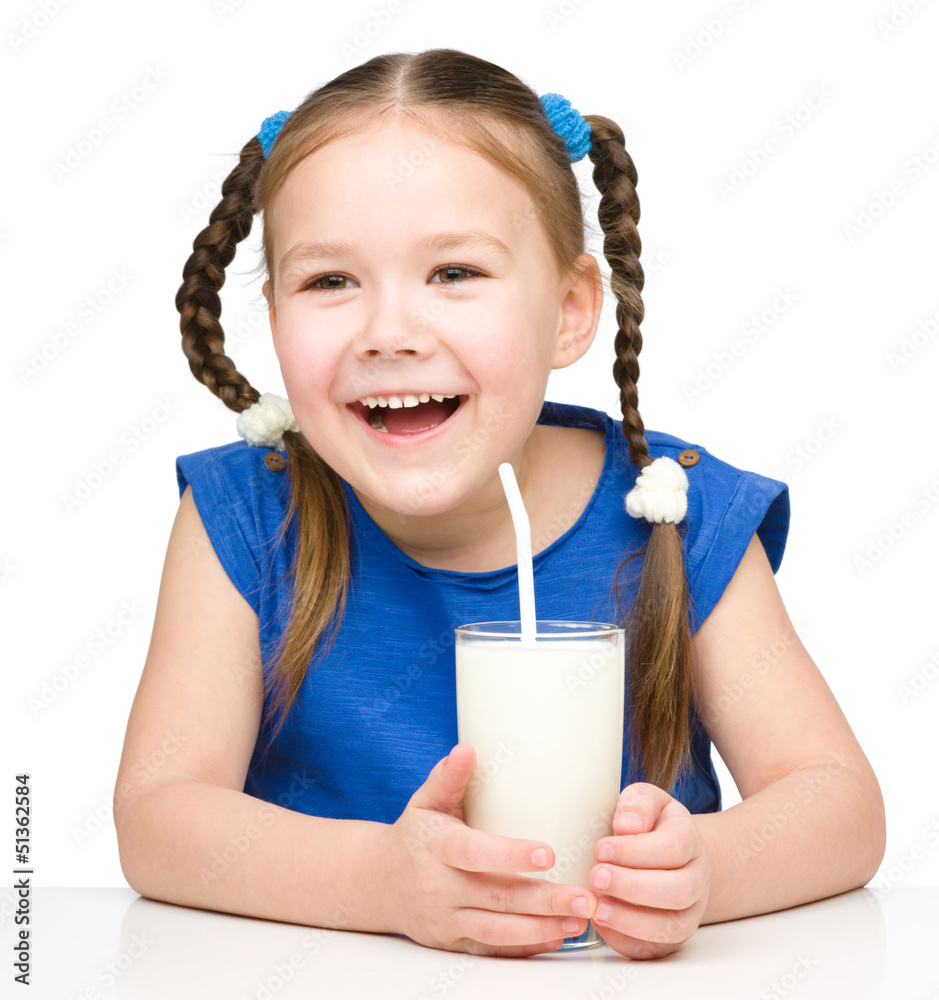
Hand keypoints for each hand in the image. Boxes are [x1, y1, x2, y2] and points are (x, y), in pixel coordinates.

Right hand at [382, 743, 599, 956]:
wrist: (378, 883)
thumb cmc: (414, 836)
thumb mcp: (426, 802)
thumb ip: (448, 778)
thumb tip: (466, 749)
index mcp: (437, 848)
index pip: (475, 853)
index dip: (510, 855)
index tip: (547, 853)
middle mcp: (440, 887)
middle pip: (497, 897)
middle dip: (545, 901)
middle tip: (585, 897)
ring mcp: (446, 919)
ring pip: (498, 930)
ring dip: (542, 928)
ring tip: (579, 920)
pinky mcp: (453, 941)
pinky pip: (492, 948)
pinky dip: (525, 946)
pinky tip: (555, 937)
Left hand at [589, 782, 709, 958]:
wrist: (671, 856)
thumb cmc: (651, 825)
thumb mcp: (646, 801)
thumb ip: (638, 803)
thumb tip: (627, 825)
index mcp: (690, 841)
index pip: (673, 847)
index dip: (636, 851)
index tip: (601, 848)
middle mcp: (696, 879)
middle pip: (679, 890)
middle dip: (633, 886)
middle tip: (596, 876)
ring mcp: (688, 912)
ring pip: (672, 927)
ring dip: (632, 921)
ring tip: (597, 908)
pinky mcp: (672, 937)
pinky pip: (657, 950)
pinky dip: (628, 942)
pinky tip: (603, 925)